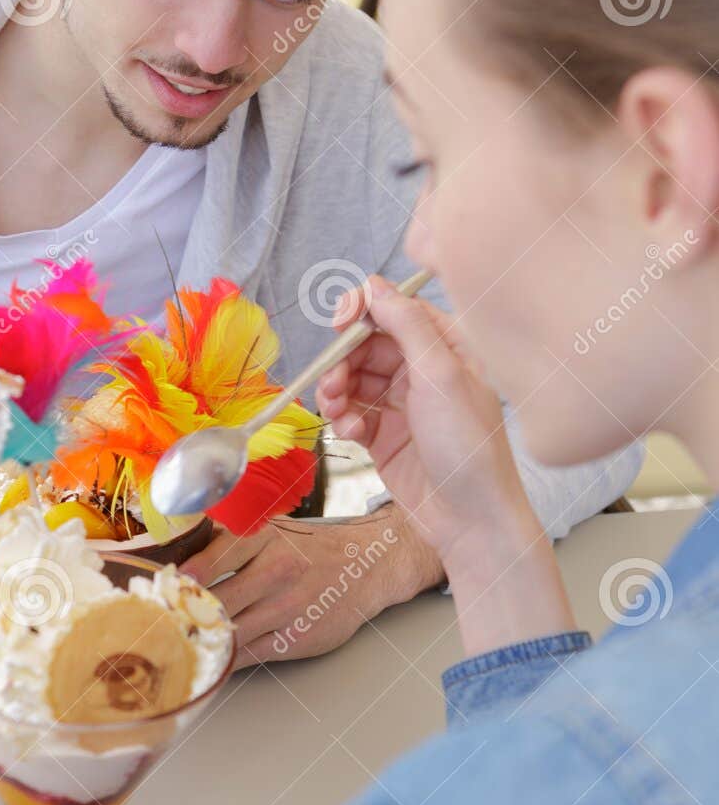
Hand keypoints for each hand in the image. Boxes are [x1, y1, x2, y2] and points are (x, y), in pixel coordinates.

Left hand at [181, 505, 442, 667]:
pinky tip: (207, 655)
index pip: (211, 560)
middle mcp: (276, 569)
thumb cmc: (307, 548)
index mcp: (263, 537)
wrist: (366, 565)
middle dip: (182, 615)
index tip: (156, 590)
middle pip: (215, 601)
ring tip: (172, 643)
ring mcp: (288, 607)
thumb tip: (172, 556)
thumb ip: (226, 540)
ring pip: (230, 631)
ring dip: (200, 639)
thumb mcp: (271, 529)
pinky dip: (224, 657)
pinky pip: (249, 654)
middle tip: (154, 623)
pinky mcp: (297, 638)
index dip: (180, 580)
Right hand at [317, 274, 575, 654]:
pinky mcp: (385, 436)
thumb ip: (407, 325)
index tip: (340, 322)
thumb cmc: (469, 446)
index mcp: (450, 348)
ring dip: (338, 389)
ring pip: (355, 379)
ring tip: (336, 408)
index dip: (366, 311)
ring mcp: (404, 405)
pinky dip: (344, 418)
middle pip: (368, 345)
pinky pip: (352, 412)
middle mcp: (426, 372)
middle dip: (345, 358)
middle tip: (333, 379)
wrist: (471, 519)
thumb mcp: (441, 376)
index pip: (399, 311)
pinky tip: (352, 432)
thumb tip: (375, 284)